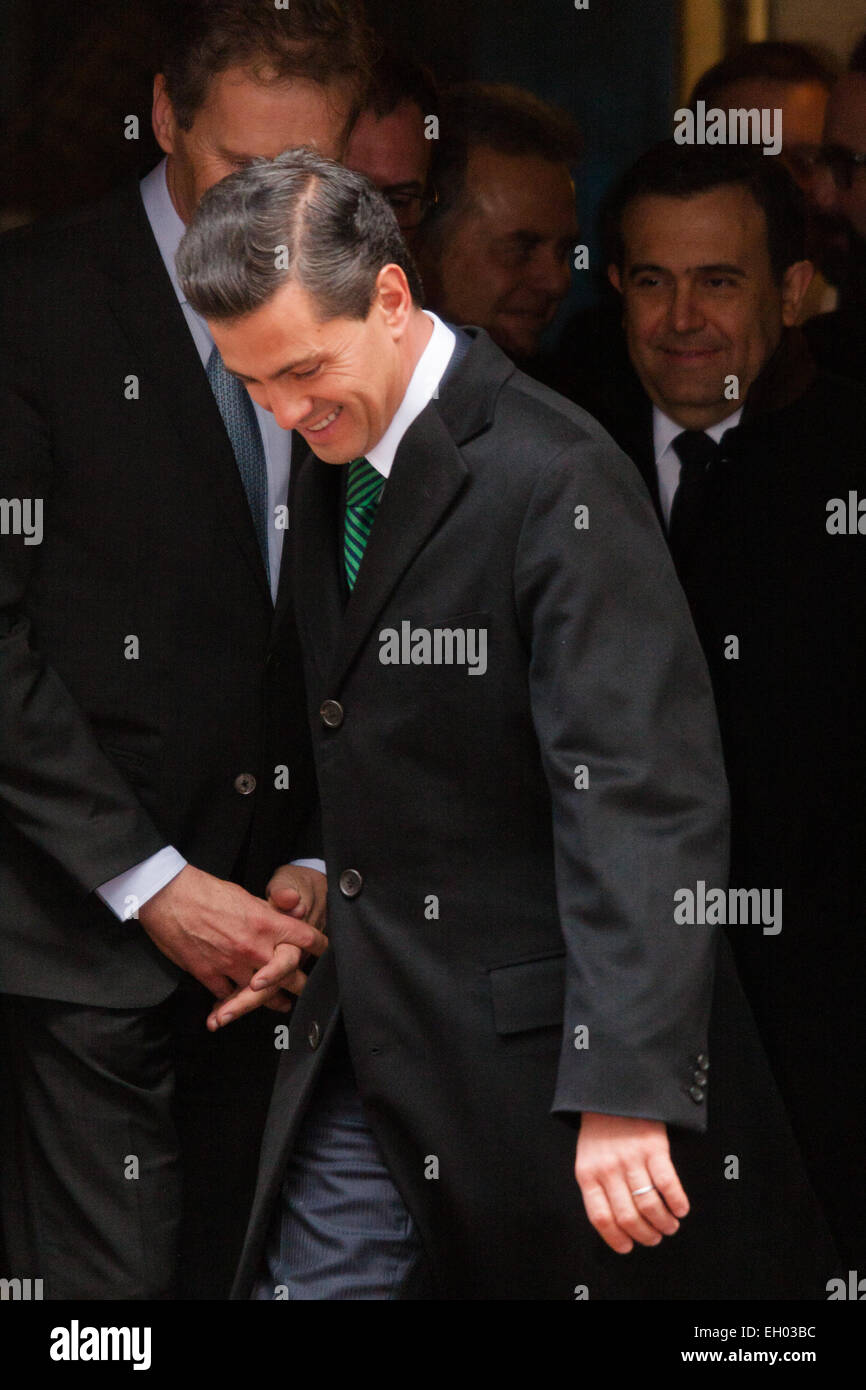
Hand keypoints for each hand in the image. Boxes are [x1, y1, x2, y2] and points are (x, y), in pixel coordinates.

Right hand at [138, 864, 327, 1000]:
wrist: (168, 897)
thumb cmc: (205, 891)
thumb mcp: (245, 895)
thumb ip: (267, 910)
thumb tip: (286, 912)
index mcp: (266, 922)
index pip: (305, 938)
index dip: (319, 945)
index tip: (324, 950)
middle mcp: (254, 947)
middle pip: (289, 974)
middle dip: (301, 983)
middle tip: (306, 988)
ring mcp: (232, 964)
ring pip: (262, 993)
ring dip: (273, 1001)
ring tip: (282, 1005)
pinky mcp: (209, 975)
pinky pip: (229, 996)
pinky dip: (234, 1002)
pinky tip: (239, 1006)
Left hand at [574, 1112, 688, 1252]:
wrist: (613, 1091)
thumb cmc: (601, 1130)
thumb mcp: (588, 1157)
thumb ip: (598, 1186)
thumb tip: (617, 1225)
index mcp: (588, 1174)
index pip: (600, 1218)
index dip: (616, 1239)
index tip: (629, 1247)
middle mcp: (608, 1169)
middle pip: (628, 1217)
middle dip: (645, 1235)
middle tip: (655, 1237)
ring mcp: (631, 1158)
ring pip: (649, 1206)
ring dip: (664, 1223)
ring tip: (670, 1226)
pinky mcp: (654, 1147)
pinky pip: (668, 1184)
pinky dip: (677, 1202)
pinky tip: (681, 1209)